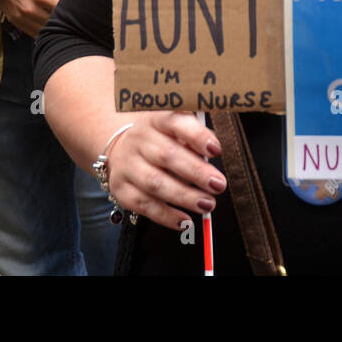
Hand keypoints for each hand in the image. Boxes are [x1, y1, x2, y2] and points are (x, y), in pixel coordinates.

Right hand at [0, 0, 71, 36]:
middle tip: (75, 13)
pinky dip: (44, 30)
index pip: (65, 10)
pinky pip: (34, 33)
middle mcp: (31, 9)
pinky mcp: (16, 21)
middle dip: (67, 19)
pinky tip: (50, 22)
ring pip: (46, 30)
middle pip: (57, 23)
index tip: (82, 7)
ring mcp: (22, 17)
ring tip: (64, 19)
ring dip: (56, 26)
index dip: (76, 10)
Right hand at [104, 113, 226, 230]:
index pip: (175, 122)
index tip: (216, 149)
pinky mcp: (122, 189)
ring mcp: (127, 165)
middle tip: (218, 184)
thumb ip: (195, 136)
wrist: (122, 149)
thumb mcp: (176, 128)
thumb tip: (214, 151)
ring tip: (207, 204)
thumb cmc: (160, 139)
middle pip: (167, 155)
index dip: (197, 136)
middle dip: (196, 172)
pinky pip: (144, 205)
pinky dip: (166, 215)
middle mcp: (138, 140)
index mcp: (156, 120)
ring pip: (155, 183)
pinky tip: (185, 221)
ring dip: (184, 196)